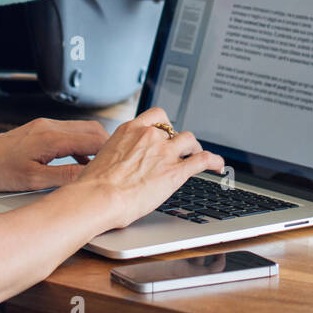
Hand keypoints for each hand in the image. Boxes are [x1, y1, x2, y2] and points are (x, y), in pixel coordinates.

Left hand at [0, 118, 109, 191]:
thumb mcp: (32, 181)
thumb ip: (64, 178)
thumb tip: (88, 179)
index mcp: (52, 138)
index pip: (93, 141)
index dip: (111, 152)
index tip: (123, 164)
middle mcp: (50, 127)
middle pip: (92, 130)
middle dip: (109, 146)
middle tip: (118, 164)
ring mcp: (45, 126)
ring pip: (82, 129)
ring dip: (94, 145)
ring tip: (102, 165)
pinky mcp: (39, 129)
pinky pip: (69, 132)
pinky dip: (80, 145)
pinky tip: (79, 161)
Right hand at [74, 107, 223, 228]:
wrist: (98, 197)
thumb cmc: (94, 186)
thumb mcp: (103, 159)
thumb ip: (118, 155)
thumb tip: (119, 167)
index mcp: (130, 130)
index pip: (156, 115)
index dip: (165, 124)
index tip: (166, 131)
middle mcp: (149, 136)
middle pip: (174, 130)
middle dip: (177, 140)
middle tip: (178, 151)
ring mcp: (164, 152)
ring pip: (189, 141)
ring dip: (195, 148)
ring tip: (197, 156)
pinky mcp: (175, 171)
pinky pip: (202, 159)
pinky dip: (214, 161)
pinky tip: (219, 165)